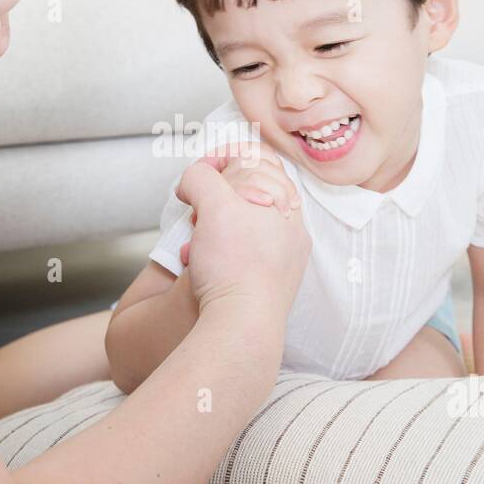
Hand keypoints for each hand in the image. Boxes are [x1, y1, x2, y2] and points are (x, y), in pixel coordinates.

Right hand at [174, 154, 310, 322]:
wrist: (243, 326)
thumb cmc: (234, 267)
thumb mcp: (213, 205)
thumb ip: (202, 178)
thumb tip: (195, 179)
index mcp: (283, 199)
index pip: (255, 157)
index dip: (221, 157)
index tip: (197, 174)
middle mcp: (289, 223)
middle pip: (250, 187)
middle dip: (216, 192)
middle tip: (196, 206)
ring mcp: (282, 253)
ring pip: (243, 220)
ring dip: (214, 221)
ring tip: (196, 237)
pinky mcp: (269, 279)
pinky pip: (243, 250)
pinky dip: (219, 249)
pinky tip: (200, 262)